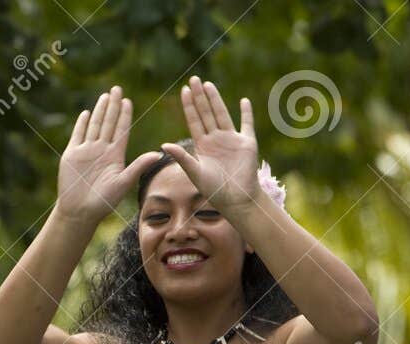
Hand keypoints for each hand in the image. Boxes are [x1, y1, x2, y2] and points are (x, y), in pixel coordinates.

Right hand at [56, 86, 160, 222]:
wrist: (79, 212)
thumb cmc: (103, 202)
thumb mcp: (123, 182)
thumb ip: (138, 166)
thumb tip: (158, 153)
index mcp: (115, 155)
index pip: (121, 130)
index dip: (124, 115)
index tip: (128, 101)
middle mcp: (101, 150)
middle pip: (108, 123)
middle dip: (113, 106)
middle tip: (117, 89)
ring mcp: (86, 151)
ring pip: (95, 126)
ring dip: (100, 111)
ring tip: (105, 96)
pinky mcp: (72, 155)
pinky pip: (78, 135)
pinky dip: (82, 124)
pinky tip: (87, 113)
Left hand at [159, 77, 261, 214]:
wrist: (235, 198)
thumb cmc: (214, 189)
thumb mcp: (194, 172)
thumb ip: (181, 158)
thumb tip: (163, 145)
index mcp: (202, 145)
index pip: (194, 120)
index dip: (189, 105)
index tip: (184, 90)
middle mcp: (215, 139)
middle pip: (206, 113)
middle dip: (200, 96)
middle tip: (193, 79)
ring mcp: (231, 139)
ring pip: (222, 114)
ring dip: (216, 99)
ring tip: (208, 84)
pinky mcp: (247, 142)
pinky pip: (247, 124)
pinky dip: (246, 113)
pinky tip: (243, 101)